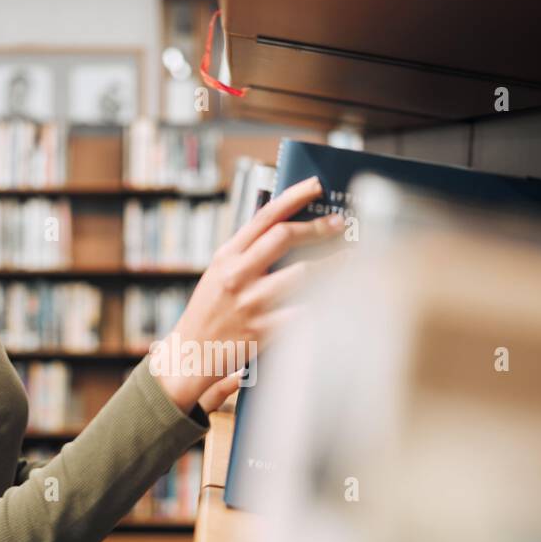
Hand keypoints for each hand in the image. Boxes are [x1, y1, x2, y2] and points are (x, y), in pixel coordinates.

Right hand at [153, 175, 345, 412]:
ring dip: (332, 265)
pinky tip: (341, 297)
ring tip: (351, 259)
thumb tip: (286, 227)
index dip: (293, 197)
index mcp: (227, 256)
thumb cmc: (209, 312)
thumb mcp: (219, 273)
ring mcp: (250, 303)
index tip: (316, 185)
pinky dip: (324, 303)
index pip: (264, 217)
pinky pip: (302, 312)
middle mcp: (237, 275)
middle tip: (340, 224)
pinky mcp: (262, 331)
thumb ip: (247, 252)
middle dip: (317, 228)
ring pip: (301, 274)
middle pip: (284, 238)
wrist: (190, 356)